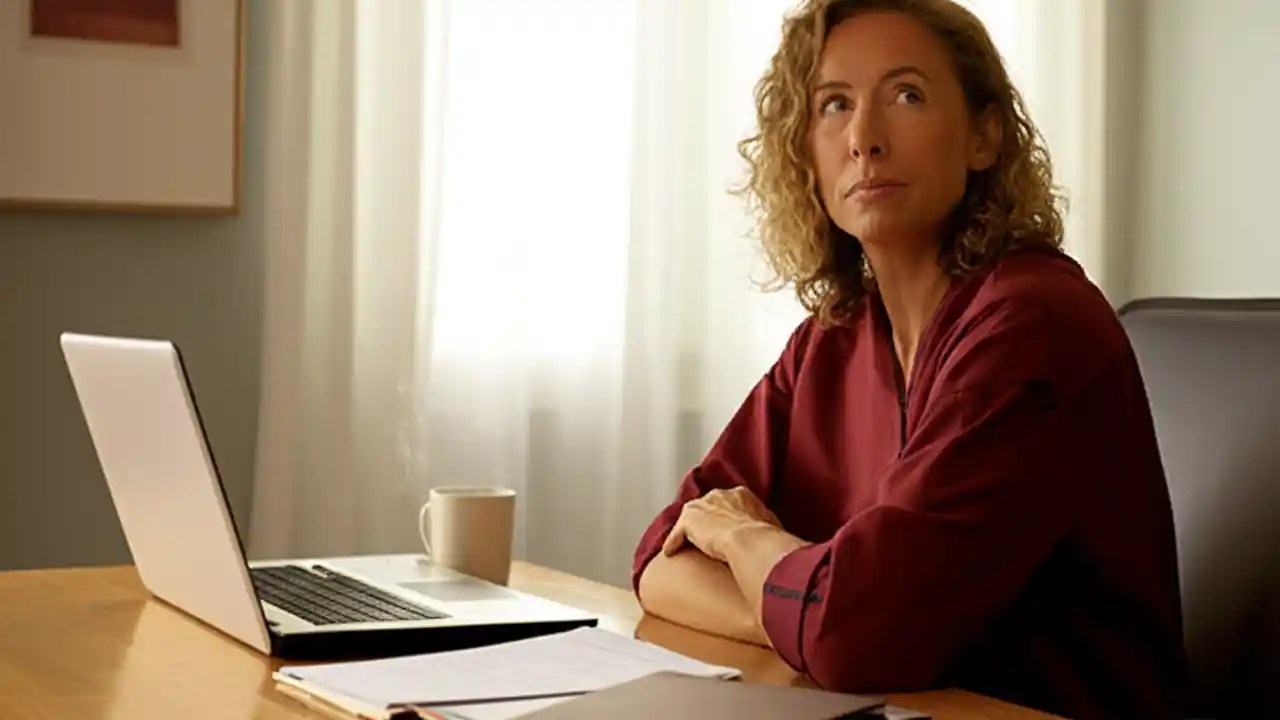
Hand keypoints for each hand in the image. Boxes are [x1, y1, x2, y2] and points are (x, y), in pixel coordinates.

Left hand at [662, 487, 780, 561]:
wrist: (750, 541)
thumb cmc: (765, 537)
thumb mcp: (772, 527)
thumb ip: (767, 526)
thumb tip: (773, 536)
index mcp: (741, 495)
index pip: (728, 503)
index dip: (726, 516)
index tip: (726, 526)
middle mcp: (719, 495)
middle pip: (707, 506)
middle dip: (706, 520)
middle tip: (705, 535)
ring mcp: (702, 506)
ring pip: (690, 517)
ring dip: (688, 529)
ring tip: (685, 542)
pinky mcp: (688, 521)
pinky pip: (677, 532)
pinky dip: (673, 542)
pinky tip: (671, 552)